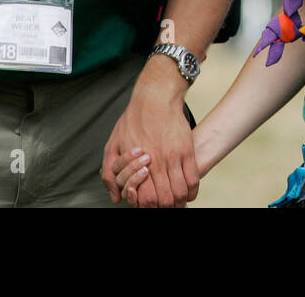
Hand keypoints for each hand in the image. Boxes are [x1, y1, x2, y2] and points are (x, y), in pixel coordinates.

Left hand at [101, 64, 198, 207]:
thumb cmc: (133, 119)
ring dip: (179, 201)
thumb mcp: (113, 145)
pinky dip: (192, 191)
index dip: (148, 207)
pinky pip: (193, 178)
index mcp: (137, 165)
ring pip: (180, 192)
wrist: (155, 98)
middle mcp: (156, 163)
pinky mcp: (187, 150)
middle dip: (165, 207)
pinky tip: (188, 192)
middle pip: (164, 199)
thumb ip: (110, 173)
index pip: (145, 199)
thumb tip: (116, 197)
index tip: (150, 205)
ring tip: (177, 202)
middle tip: (165, 206)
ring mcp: (173, 157)